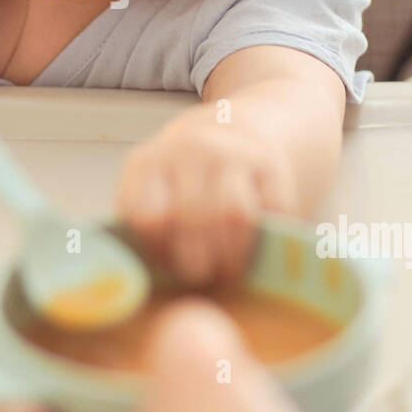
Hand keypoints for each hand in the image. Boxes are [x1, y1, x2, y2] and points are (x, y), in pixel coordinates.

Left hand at [115, 106, 296, 284]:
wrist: (226, 130)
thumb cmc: (178, 182)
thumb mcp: (148, 192)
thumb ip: (142, 229)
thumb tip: (140, 281)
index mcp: (146, 165)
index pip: (149, 218)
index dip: (161, 253)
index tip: (169, 270)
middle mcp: (187, 151)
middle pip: (192, 220)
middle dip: (199, 263)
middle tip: (204, 280)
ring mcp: (229, 152)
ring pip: (235, 215)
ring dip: (233, 255)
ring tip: (229, 273)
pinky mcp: (268, 162)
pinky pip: (271, 212)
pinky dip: (266, 239)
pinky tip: (254, 248)